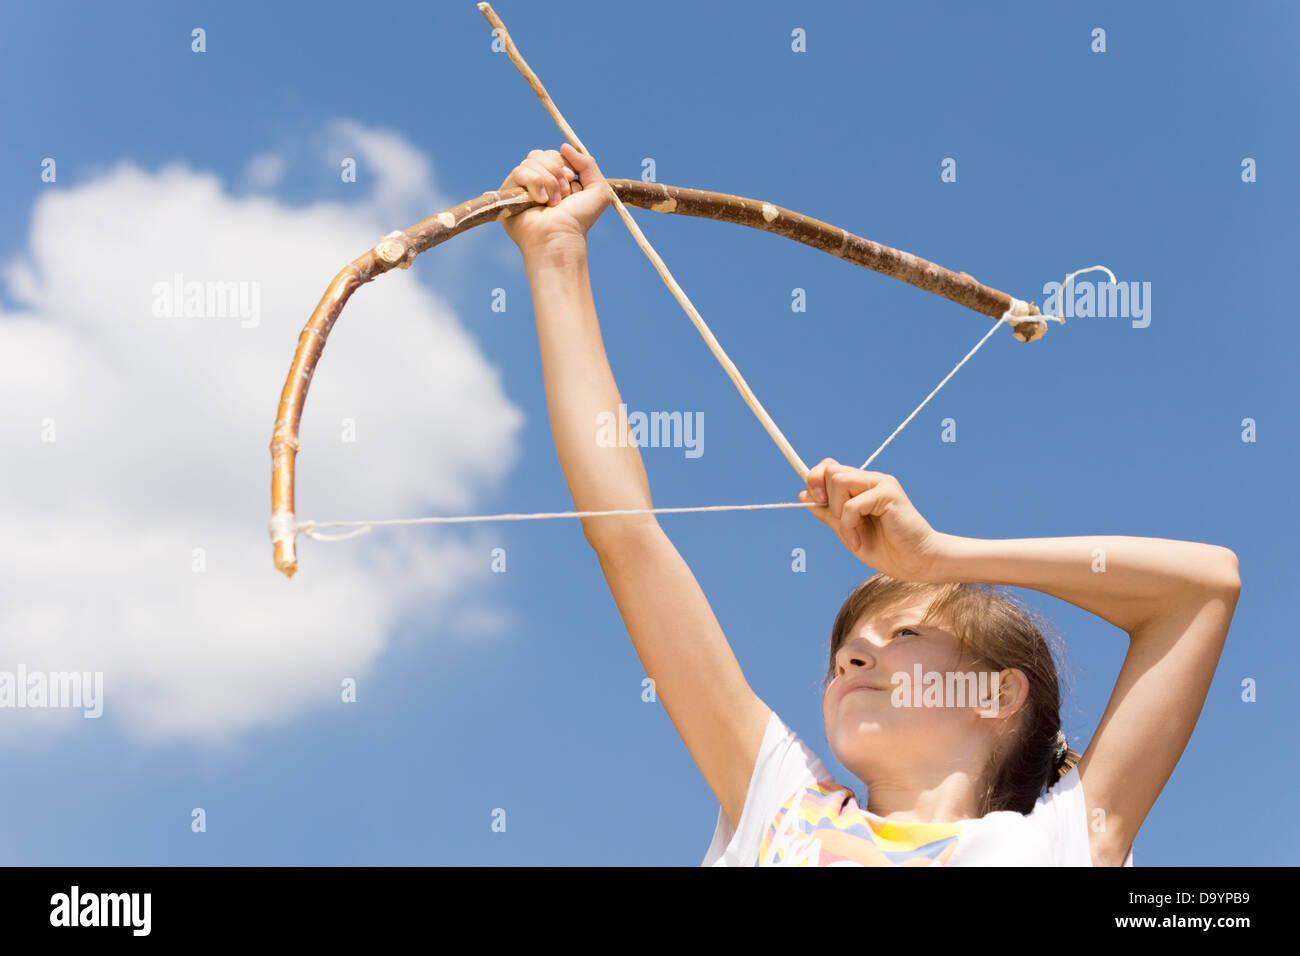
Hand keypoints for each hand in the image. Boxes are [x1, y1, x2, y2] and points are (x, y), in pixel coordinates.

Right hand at [499, 143, 612, 256]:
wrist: (560, 236)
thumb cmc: (578, 219)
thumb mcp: (597, 190)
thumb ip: (588, 164)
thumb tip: (564, 146)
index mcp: (554, 180)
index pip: (553, 155)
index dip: (562, 162)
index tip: (571, 179)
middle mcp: (536, 182)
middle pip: (539, 154)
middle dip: (555, 170)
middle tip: (563, 192)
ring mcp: (521, 188)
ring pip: (530, 161)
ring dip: (547, 180)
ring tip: (552, 202)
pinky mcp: (508, 193)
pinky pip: (519, 171)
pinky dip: (534, 183)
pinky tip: (539, 202)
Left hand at [798, 459, 947, 581]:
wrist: (916, 563)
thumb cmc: (886, 549)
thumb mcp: (847, 531)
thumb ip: (828, 513)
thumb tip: (802, 494)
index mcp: (861, 485)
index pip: (829, 466)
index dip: (815, 480)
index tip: (815, 503)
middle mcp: (871, 479)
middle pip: (830, 470)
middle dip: (824, 498)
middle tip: (837, 521)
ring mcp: (881, 484)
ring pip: (838, 481)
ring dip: (837, 512)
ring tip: (852, 534)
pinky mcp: (889, 494)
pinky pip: (852, 505)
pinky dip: (848, 527)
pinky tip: (857, 542)